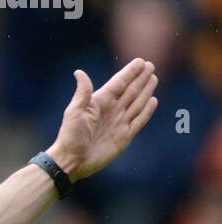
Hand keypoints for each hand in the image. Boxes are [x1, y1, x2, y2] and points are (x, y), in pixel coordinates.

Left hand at [47, 58, 157, 181]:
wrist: (72, 161)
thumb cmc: (70, 136)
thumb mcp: (74, 112)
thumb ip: (82, 93)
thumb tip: (79, 72)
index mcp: (100, 102)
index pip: (118, 83)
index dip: (130, 72)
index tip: (140, 61)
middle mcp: (111, 110)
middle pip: (130, 90)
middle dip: (141, 78)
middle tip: (151, 66)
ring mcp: (119, 123)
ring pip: (137, 103)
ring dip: (146, 91)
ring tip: (153, 78)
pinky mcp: (125, 137)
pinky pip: (139, 121)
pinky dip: (147, 111)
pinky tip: (153, 100)